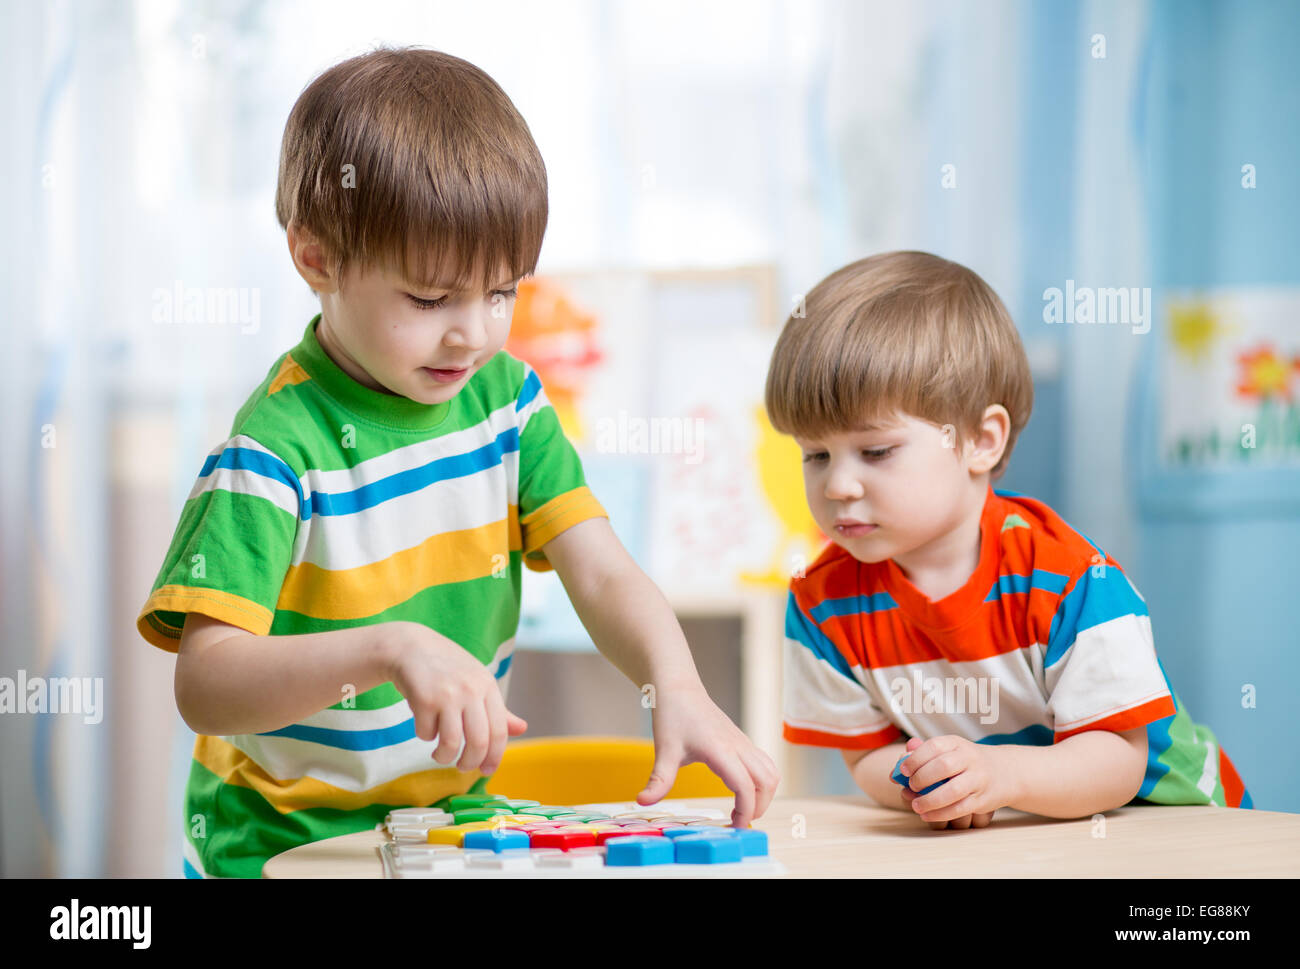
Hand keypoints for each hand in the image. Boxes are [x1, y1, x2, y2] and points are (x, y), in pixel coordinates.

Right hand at [384, 621, 527, 773]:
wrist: (410, 646)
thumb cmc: (447, 668)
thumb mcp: (477, 682)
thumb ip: (498, 708)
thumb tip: (523, 728)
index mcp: (488, 686)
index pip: (499, 731)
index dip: (495, 757)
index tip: (487, 771)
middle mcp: (471, 690)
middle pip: (479, 742)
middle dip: (470, 763)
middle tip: (462, 768)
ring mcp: (447, 694)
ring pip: (451, 743)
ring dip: (444, 757)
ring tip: (439, 755)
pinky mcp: (423, 699)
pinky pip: (426, 734)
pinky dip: (425, 736)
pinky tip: (424, 725)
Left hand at [635, 680, 779, 828]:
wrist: (679, 687)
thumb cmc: (672, 715)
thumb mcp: (664, 750)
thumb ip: (658, 780)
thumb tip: (642, 802)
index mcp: (721, 750)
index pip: (746, 786)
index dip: (745, 810)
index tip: (734, 827)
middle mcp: (738, 746)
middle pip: (767, 781)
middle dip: (759, 806)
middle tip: (739, 822)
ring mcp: (743, 742)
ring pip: (771, 772)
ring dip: (765, 794)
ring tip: (743, 809)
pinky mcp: (742, 741)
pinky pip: (764, 764)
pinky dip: (761, 782)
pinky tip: (740, 790)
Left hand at [897, 736, 1009, 828]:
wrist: (1005, 772)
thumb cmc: (965, 762)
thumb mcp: (947, 751)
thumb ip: (920, 757)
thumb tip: (895, 772)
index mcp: (956, 743)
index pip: (933, 746)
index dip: (915, 759)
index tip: (903, 771)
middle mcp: (969, 758)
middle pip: (943, 767)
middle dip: (922, 778)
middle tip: (911, 787)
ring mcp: (978, 779)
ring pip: (953, 791)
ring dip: (930, 800)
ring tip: (916, 806)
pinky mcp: (983, 799)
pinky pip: (960, 808)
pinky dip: (941, 813)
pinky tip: (927, 815)